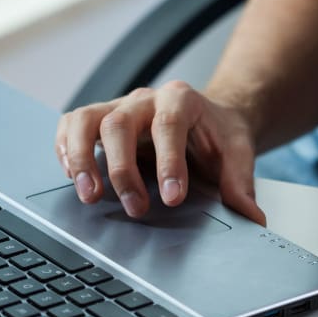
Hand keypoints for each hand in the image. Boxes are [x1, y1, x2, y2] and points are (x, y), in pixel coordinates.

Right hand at [55, 81, 266, 225]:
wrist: (208, 118)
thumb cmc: (218, 135)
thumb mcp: (238, 152)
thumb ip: (241, 182)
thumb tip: (251, 217)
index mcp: (181, 99)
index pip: (169, 124)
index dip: (168, 162)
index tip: (172, 199)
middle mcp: (145, 99)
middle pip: (120, 123)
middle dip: (123, 169)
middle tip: (136, 208)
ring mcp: (118, 107)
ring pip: (87, 120)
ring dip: (82, 159)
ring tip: (89, 196)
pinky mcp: (99, 120)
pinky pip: (72, 125)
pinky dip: (66, 149)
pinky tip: (71, 177)